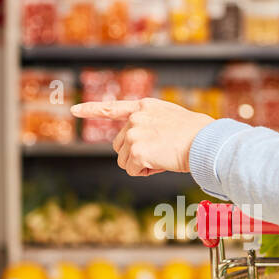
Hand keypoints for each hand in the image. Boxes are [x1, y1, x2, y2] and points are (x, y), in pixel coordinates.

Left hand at [71, 98, 211, 176]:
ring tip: (163, 156)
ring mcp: (133, 133)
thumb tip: (136, 146)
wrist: (205, 142)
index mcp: (143, 107)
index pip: (112, 107)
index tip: (74, 110)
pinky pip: (134, 170)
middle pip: (119, 146)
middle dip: (135, 154)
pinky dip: (147, 172)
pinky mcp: (136, 151)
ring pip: (125, 161)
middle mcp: (135, 118)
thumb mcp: (170, 119)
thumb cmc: (196, 135)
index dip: (91, 110)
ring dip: (141, 164)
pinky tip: (162, 163)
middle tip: (160, 152)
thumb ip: (149, 124)